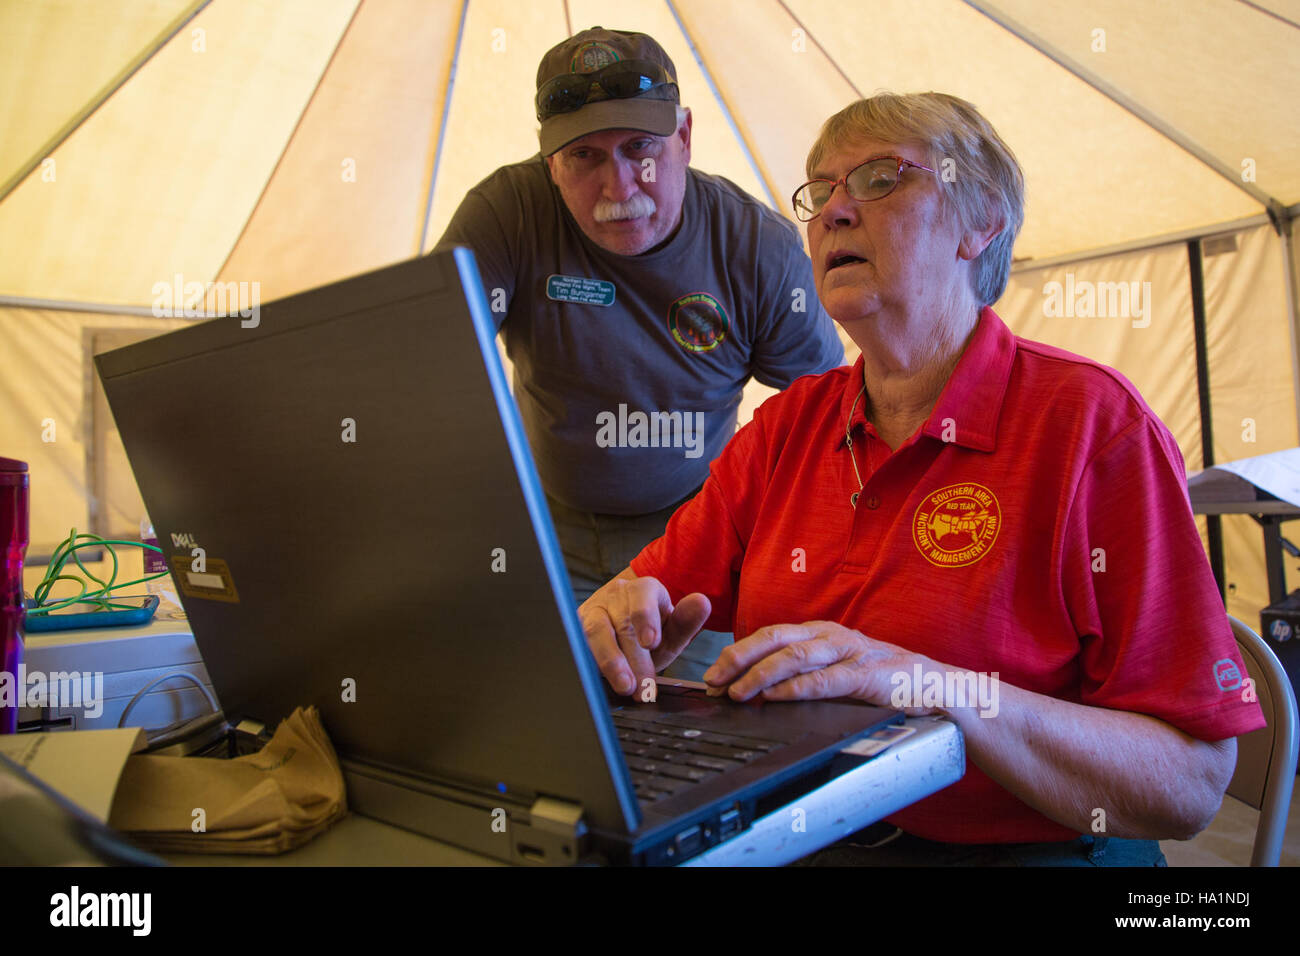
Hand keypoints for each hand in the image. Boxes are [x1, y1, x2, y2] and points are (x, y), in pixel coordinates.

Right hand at [579, 573, 711, 696]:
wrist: (626, 632)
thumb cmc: (652, 633)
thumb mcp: (673, 630)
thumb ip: (687, 621)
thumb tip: (701, 602)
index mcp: (643, 588)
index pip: (642, 597)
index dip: (645, 619)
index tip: (651, 643)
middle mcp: (615, 595)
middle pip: (621, 623)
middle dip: (633, 657)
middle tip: (644, 686)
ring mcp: (592, 609)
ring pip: (594, 632)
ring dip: (609, 661)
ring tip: (625, 686)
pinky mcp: (574, 628)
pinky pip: (577, 644)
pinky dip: (589, 663)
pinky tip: (599, 682)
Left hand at [702, 620, 937, 713]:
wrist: (935, 687)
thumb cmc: (882, 681)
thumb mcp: (835, 672)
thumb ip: (801, 677)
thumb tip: (757, 693)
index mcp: (819, 634)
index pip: (768, 636)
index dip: (736, 653)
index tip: (712, 675)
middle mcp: (830, 636)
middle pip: (773, 639)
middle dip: (738, 659)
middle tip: (713, 680)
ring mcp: (849, 652)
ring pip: (794, 656)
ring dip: (760, 675)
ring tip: (737, 691)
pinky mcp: (866, 674)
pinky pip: (826, 680)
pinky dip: (797, 688)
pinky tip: (777, 697)